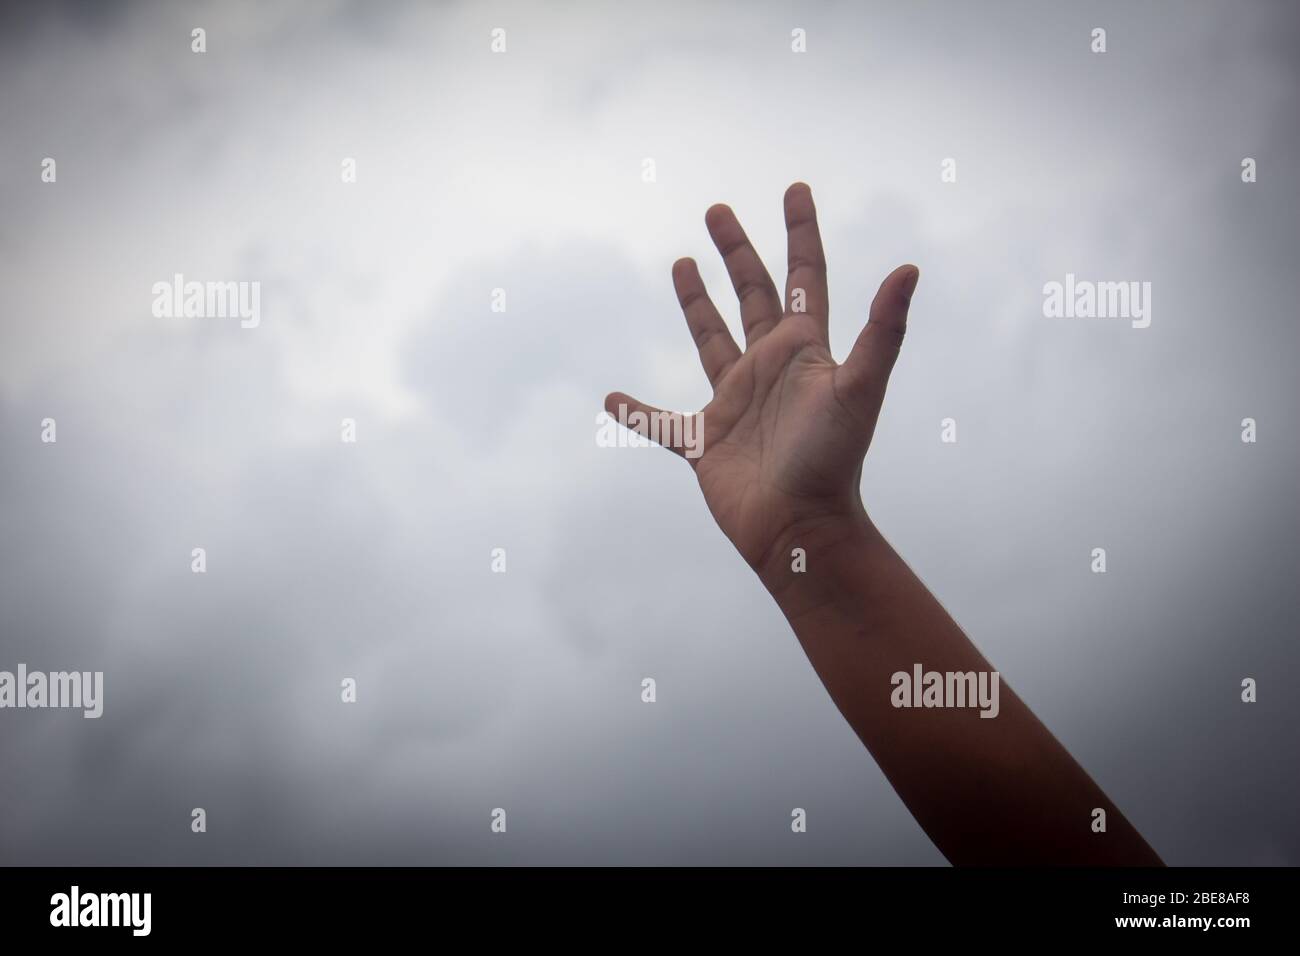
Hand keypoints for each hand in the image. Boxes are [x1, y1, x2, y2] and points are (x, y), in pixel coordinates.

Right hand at [605, 183, 919, 572]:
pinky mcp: (704, 441)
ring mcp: (736, 403)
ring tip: (680, 263)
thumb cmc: (833, 461)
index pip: (805, 276)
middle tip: (717, 210)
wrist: (800, 529)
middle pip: (752, 294)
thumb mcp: (859, 389)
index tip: (794, 188)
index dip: (801, 231)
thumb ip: (883, 331)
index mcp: (803, 350)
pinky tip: (612, 397)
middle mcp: (769, 368)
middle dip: (737, 251)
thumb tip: (910, 269)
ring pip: (711, 340)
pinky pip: (661, 421)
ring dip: (696, 303)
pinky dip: (636, 411)